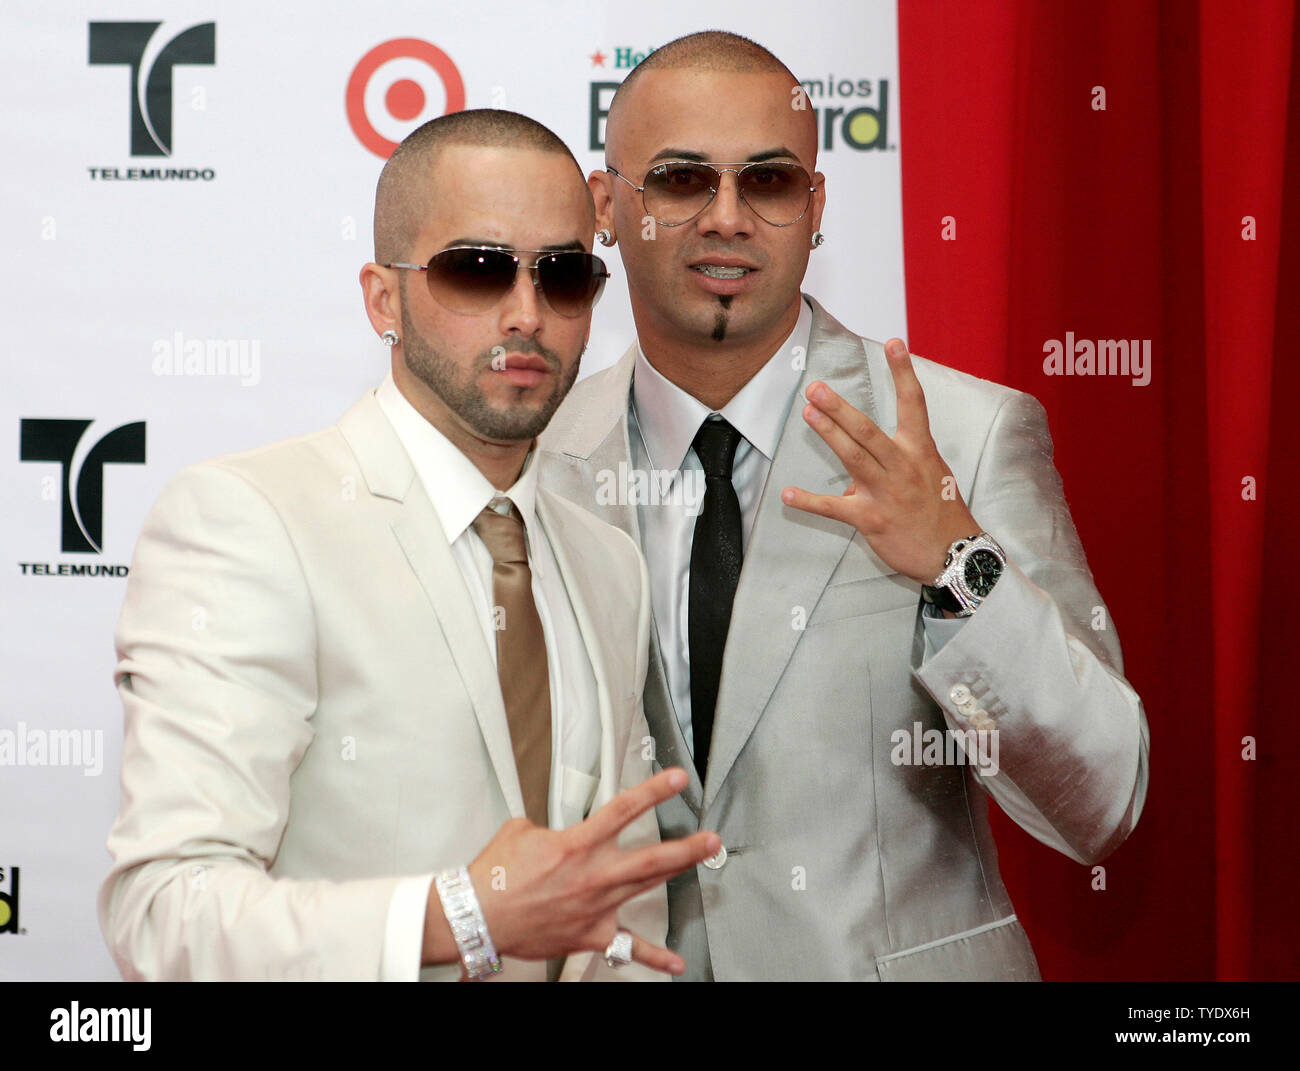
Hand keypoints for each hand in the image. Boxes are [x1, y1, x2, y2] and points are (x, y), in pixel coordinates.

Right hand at [462, 767, 717, 974]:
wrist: (476, 916)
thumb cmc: (492, 876)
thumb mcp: (520, 831)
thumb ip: (549, 827)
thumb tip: (558, 832)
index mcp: (575, 844)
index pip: (623, 811)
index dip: (653, 792)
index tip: (676, 779)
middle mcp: (592, 875)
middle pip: (650, 858)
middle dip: (686, 847)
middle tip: (711, 838)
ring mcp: (595, 907)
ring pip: (646, 888)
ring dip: (677, 873)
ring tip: (704, 860)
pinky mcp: (590, 936)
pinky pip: (626, 950)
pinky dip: (653, 958)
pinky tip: (675, 963)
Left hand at [781, 338, 978, 585]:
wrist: (953, 554)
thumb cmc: (941, 511)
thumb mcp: (929, 476)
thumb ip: (895, 463)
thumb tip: (858, 470)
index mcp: (920, 450)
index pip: (913, 403)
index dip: (903, 372)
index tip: (894, 343)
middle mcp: (903, 466)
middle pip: (868, 430)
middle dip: (840, 407)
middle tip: (816, 388)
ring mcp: (886, 492)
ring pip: (853, 457)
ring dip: (828, 434)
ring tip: (807, 413)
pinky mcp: (871, 519)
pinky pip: (834, 508)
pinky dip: (809, 501)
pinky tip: (788, 494)